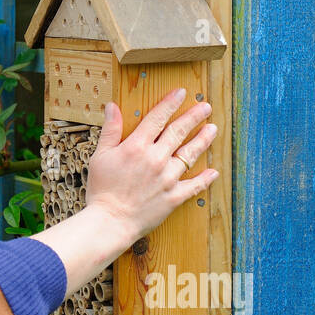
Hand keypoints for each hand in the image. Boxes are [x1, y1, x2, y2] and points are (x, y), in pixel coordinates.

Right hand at [84, 88, 218, 253]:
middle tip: (206, 107)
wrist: (110, 221)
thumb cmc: (101, 189)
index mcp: (136, 147)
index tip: (181, 92)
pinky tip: (214, 171)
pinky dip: (205, 179)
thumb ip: (110, 130)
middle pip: (178, 132)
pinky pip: (194, 186)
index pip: (157, 118)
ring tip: (212, 129)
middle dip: (193, 117)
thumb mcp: (100, 156)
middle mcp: (156, 159)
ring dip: (202, 140)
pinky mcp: (173, 197)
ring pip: (190, 155)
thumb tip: (112, 106)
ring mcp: (167, 178)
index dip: (170, 103)